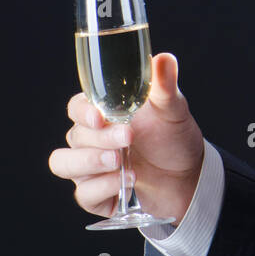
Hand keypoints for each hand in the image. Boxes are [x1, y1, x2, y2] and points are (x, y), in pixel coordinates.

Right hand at [48, 52, 204, 223]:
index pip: (76, 108)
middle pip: (74, 136)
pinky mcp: (98, 196)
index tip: (99, 117)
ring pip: (63, 164)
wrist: (190, 176)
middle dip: (100, 137)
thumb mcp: (173, 110)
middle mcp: (90, 141)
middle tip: (128, 137)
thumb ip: (164, 86)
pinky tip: (127, 181)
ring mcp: (90, 169)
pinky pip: (84, 194)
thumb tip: (165, 59)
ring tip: (118, 160)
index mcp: (102, 115)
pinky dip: (103, 187)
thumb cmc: (173, 138)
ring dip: (89, 161)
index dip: (81, 111)